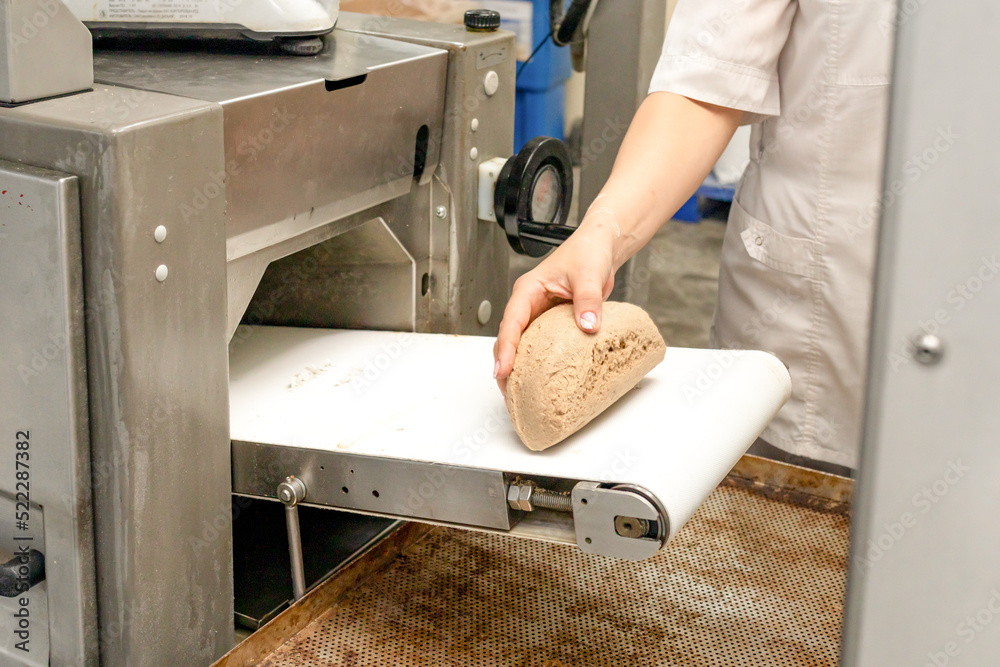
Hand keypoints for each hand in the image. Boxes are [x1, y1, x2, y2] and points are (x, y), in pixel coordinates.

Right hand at [493, 218, 617, 395]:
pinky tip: (540, 378)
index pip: (511, 323)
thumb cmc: (588, 252)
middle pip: (509, 338)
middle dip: (504, 365)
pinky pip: (539, 344)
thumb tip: (587, 326)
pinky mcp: (551, 322)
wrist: (601, 248)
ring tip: (519, 393)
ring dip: (518, 366)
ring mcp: (538, 314)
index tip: (503, 371)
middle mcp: (529, 303)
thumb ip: (588, 300)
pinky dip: (537, 361)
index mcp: (528, 290)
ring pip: (520, 344)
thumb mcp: (588, 275)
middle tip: (507, 392)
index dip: (506, 349)